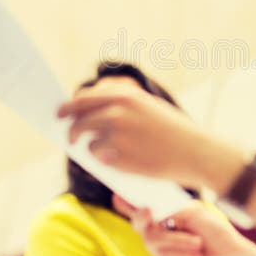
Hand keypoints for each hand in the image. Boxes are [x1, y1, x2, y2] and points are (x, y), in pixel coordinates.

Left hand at [59, 80, 229, 187]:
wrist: (194, 151)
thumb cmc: (172, 131)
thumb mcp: (148, 107)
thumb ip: (120, 106)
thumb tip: (89, 115)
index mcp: (124, 95)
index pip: (85, 98)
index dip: (70, 106)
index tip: (61, 112)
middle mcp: (116, 111)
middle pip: (77, 117)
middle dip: (69, 127)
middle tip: (67, 137)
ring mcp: (115, 134)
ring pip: (86, 139)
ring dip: (88, 146)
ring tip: (102, 152)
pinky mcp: (117, 156)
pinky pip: (96, 157)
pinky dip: (102, 160)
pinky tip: (118, 160)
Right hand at [130, 202, 255, 255]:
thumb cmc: (216, 234)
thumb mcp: (195, 212)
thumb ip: (172, 210)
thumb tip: (152, 211)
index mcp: (168, 217)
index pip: (142, 209)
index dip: (127, 203)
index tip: (118, 195)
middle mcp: (162, 235)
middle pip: (139, 226)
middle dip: (142, 217)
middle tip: (148, 210)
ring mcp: (162, 254)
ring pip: (152, 242)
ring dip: (177, 240)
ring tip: (197, 243)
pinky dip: (182, 254)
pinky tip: (196, 255)